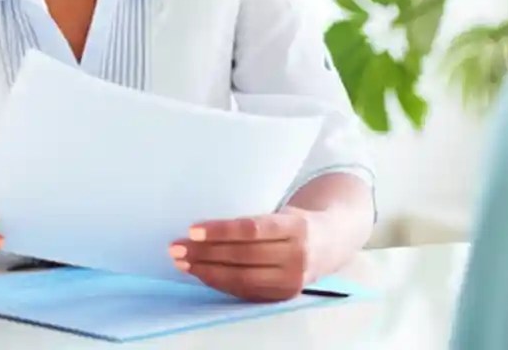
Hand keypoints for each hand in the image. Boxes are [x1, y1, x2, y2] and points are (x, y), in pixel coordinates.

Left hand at [170, 207, 321, 301]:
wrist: (331, 244)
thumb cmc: (296, 222)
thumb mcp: (284, 211)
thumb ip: (255, 220)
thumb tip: (205, 226)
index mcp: (297, 227)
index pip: (253, 230)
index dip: (221, 231)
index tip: (192, 229)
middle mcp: (297, 256)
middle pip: (243, 256)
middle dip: (205, 253)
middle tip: (176, 247)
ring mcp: (291, 280)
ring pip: (241, 278)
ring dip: (207, 270)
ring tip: (182, 262)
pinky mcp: (283, 296)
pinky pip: (245, 291)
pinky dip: (220, 282)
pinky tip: (202, 273)